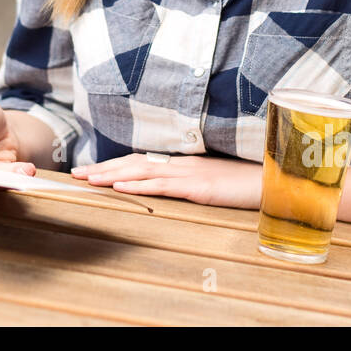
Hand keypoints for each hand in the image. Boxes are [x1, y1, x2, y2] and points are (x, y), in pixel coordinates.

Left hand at [71, 153, 262, 208]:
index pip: (141, 162)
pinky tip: (120, 188)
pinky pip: (163, 186)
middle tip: (75, 174)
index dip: (114, 165)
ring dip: (112, 175)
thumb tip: (169, 188)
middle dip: (103, 169)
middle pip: (134, 164)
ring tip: (88, 179)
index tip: (90, 171)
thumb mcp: (213, 183)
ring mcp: (190, 174)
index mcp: (183, 163)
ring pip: (142, 172)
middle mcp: (182, 164)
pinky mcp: (199, 187)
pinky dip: (139, 186)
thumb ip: (190, 183)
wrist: (276, 181)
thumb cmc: (247, 184)